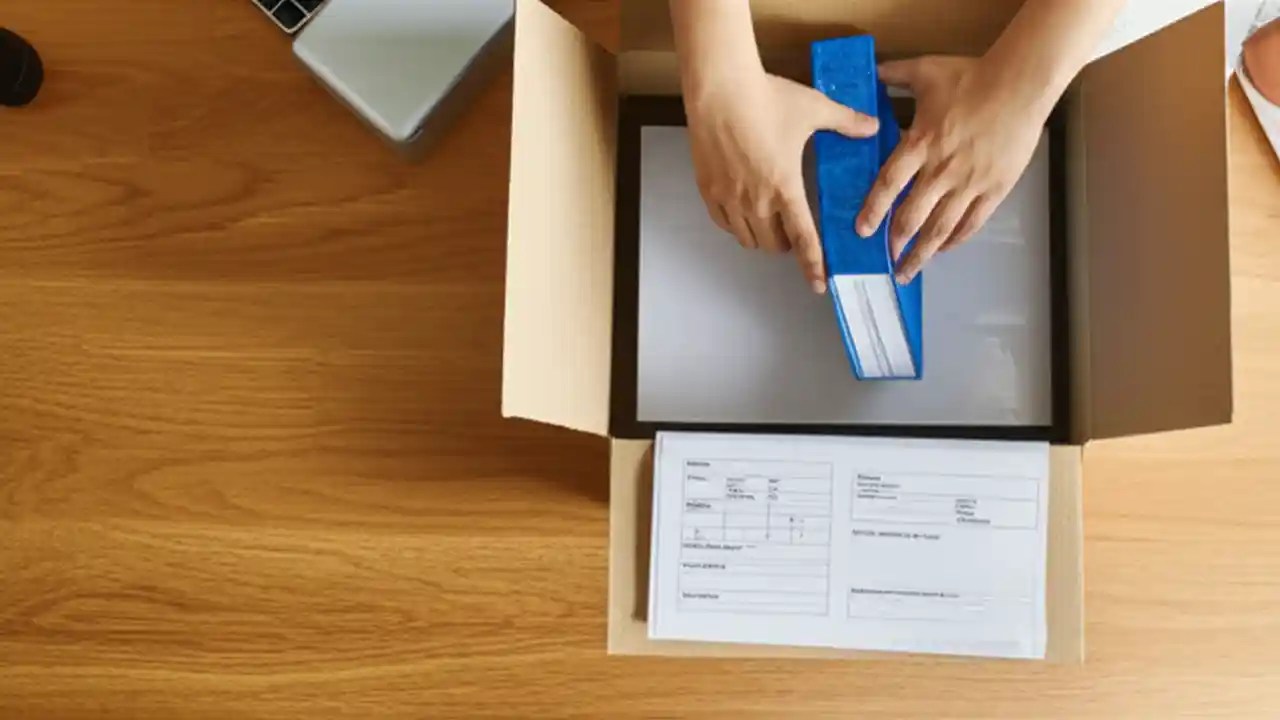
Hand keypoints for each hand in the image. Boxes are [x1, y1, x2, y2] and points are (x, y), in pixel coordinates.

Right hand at [686, 71, 879, 293]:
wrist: (719, 88)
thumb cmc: (766, 98)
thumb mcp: (814, 108)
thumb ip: (846, 122)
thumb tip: (872, 126)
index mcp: (785, 187)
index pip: (803, 239)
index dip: (812, 265)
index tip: (818, 284)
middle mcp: (755, 201)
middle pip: (773, 244)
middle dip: (787, 245)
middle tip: (794, 231)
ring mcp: (729, 198)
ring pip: (747, 239)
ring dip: (762, 238)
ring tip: (769, 222)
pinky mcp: (708, 189)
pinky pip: (724, 223)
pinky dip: (737, 226)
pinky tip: (743, 211)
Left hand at [856, 56, 1047, 283]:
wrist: (1021, 83)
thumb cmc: (973, 77)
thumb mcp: (926, 70)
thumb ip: (894, 75)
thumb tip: (872, 71)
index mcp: (921, 145)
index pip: (888, 185)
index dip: (873, 210)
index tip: (862, 231)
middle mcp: (942, 170)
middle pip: (912, 216)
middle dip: (896, 242)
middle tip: (885, 260)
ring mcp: (970, 183)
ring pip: (940, 228)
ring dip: (922, 253)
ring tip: (908, 271)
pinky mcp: (995, 188)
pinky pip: (972, 222)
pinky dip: (955, 239)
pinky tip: (944, 249)